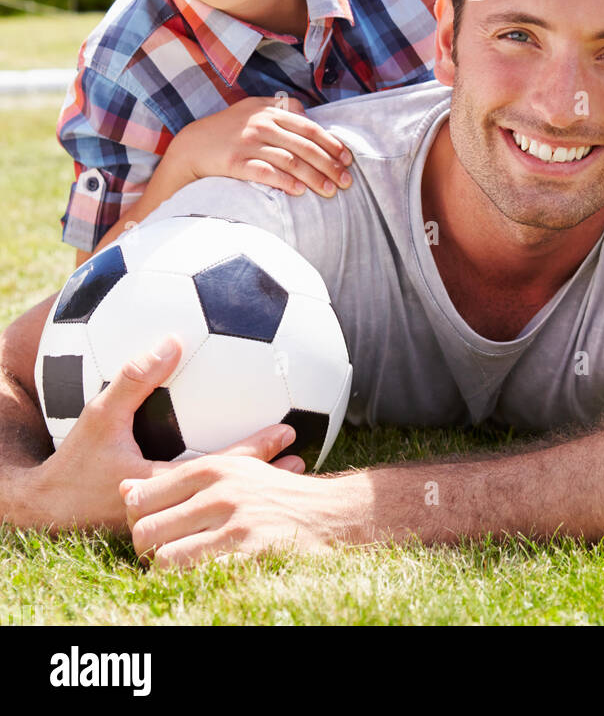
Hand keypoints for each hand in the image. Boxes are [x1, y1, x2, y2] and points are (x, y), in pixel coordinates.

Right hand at [30, 336, 303, 534]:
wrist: (47, 508)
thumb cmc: (74, 459)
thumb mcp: (100, 414)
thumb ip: (134, 379)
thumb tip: (173, 340)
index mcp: (162, 482)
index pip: (219, 466)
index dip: (254, 449)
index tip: (287, 432)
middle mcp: (172, 505)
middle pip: (230, 491)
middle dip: (266, 474)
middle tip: (302, 456)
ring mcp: (170, 515)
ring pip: (220, 500)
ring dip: (254, 484)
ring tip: (290, 468)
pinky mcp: (165, 517)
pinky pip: (203, 500)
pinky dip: (228, 486)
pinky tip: (247, 471)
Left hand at [121, 447, 342, 568]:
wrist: (327, 513)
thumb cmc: (272, 494)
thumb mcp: (230, 472)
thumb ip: (178, 479)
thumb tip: (124, 489)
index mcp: (211, 469)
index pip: (140, 498)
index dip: (137, 519)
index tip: (151, 526)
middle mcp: (219, 493)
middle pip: (146, 531)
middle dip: (147, 549)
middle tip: (162, 552)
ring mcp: (234, 525)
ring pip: (164, 559)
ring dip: (167, 569)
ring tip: (181, 565)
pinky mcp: (248, 555)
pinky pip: (197, 577)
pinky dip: (193, 581)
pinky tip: (205, 574)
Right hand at [169, 96, 352, 198]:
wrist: (192, 146)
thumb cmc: (228, 129)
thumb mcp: (253, 108)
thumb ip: (280, 107)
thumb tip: (309, 114)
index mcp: (269, 111)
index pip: (309, 127)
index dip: (331, 143)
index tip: (348, 159)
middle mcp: (261, 125)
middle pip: (304, 146)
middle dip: (329, 165)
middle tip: (346, 181)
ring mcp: (248, 143)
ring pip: (290, 160)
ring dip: (314, 177)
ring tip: (330, 191)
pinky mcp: (235, 162)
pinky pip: (265, 172)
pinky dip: (285, 182)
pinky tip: (300, 191)